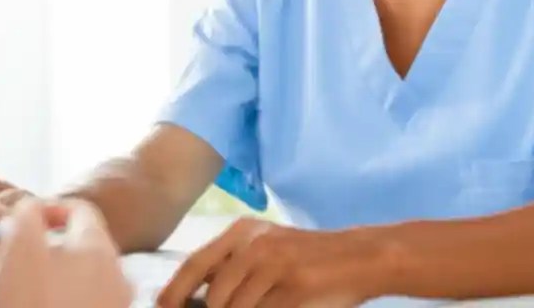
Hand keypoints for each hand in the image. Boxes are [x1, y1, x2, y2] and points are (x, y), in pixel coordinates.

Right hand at [0, 198, 132, 307]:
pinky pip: (91, 302)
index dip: (50, 210)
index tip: (25, 223)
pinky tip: (48, 306)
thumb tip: (32, 207)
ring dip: (62, 275)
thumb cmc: (32, 305)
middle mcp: (118, 273)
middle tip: (23, 261)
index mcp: (97, 247)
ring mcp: (117, 303)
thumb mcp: (19, 250)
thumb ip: (27, 217)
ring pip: (89, 275)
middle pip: (86, 244)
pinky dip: (70, 299)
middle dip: (54, 246)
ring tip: (32, 289)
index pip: (80, 209)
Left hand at [156, 217, 389, 307]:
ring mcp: (274, 264)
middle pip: (213, 296)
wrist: (359, 257)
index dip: (174, 292)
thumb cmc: (307, 258)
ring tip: (261, 305)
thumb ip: (232, 267)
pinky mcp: (294, 287)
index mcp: (242, 232)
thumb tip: (194, 299)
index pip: (195, 265)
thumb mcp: (266, 249)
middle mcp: (254, 244)